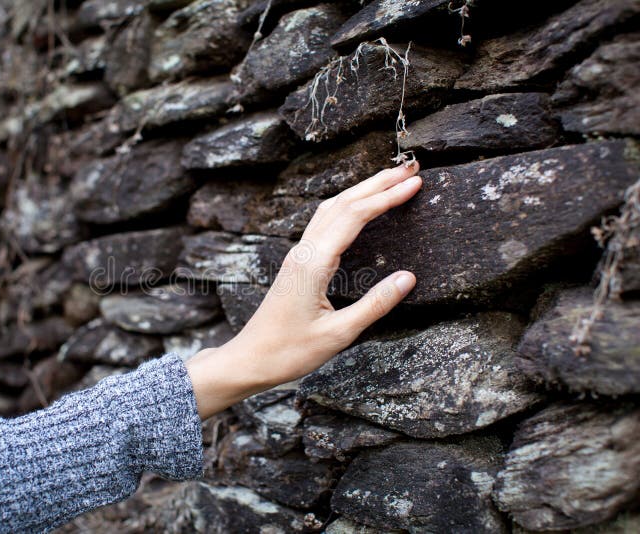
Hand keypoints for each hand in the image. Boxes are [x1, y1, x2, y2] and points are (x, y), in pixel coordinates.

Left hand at [185, 163, 421, 418]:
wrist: (249, 359)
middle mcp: (304, 252)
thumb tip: (408, 277)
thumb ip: (374, 305)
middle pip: (342, 203)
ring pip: (331, 209)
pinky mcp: (298, 263)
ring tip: (391, 181)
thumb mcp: (338, 334)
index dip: (386, 197)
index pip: (354, 216)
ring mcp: (298, 255)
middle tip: (409, 168)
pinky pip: (323, 223)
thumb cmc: (288, 351)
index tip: (413, 184)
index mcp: (313, 264)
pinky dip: (346, 207)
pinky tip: (359, 208)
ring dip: (361, 191)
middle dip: (377, 183)